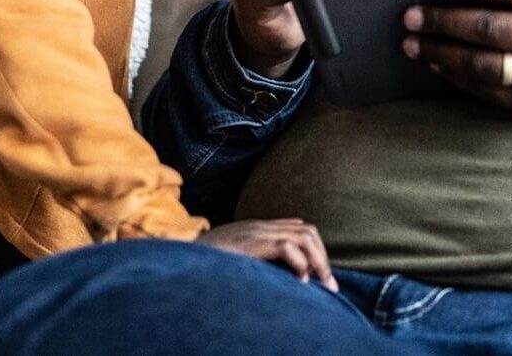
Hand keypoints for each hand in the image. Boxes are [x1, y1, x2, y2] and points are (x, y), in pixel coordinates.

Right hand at [198, 219, 337, 291]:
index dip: (314, 252)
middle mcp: (261, 226)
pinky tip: (300, 283)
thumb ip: (253, 260)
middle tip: (329, 285)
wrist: (182, 257)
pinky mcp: (252, 242)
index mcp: (258, 229)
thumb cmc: (205, 262)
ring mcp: (257, 231)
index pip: (298, 228)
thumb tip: (278, 277)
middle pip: (307, 230)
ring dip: (318, 261)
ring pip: (304, 235)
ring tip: (321, 284)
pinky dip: (300, 264)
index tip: (320, 278)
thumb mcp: (233, 258)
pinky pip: (287, 247)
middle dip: (322, 257)